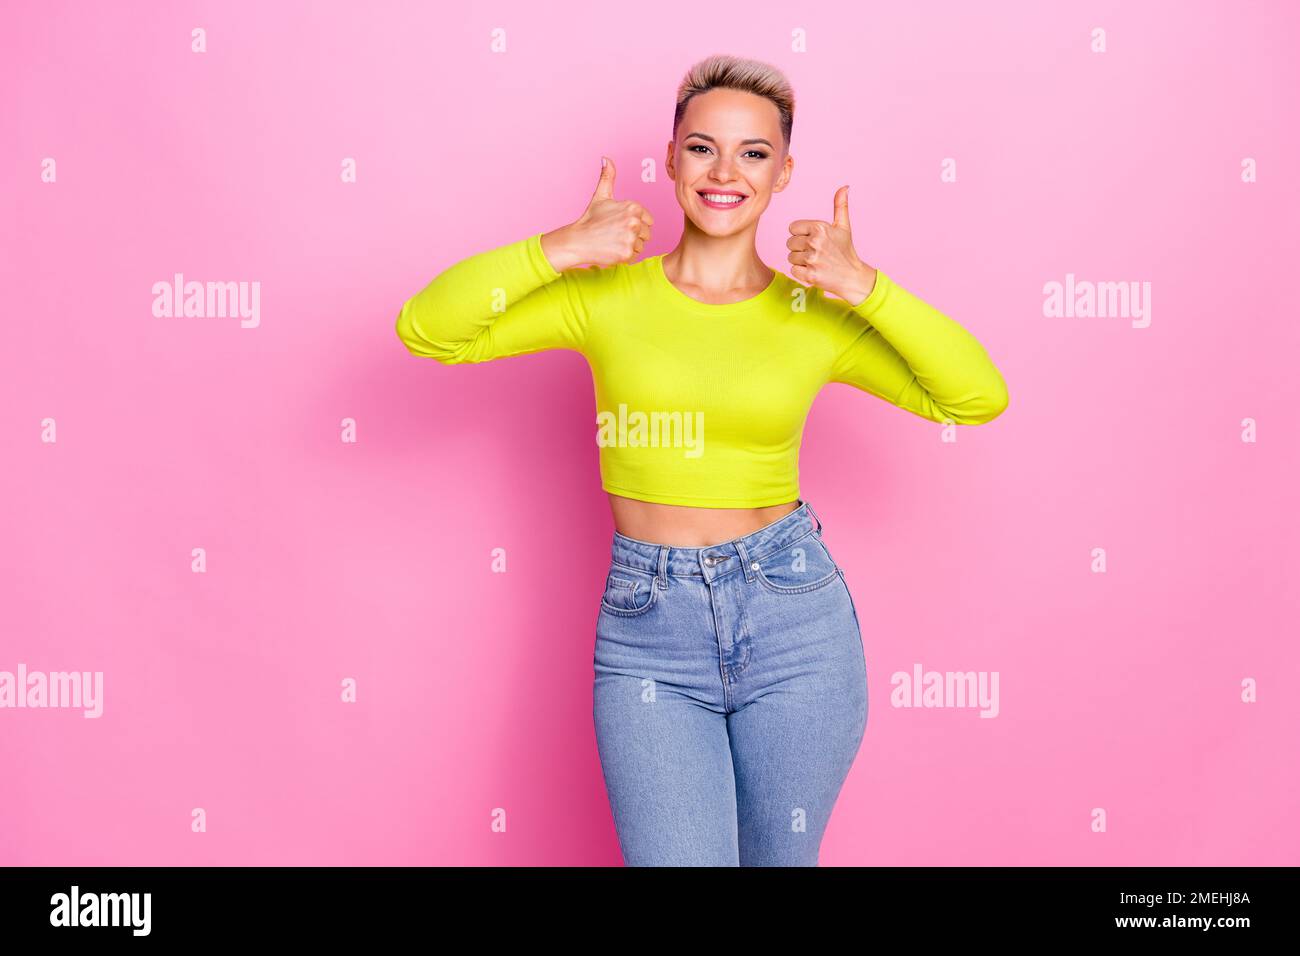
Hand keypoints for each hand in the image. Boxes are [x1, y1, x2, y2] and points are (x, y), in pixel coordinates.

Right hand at [541, 156, 653, 270]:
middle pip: (647, 234)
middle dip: (634, 236)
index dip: (636, 224)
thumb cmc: (590, 219)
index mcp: (633, 207)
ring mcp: (630, 238)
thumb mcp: (600, 196)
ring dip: (630, 246)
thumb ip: (607, 177)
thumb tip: (606, 159)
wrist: (578, 240)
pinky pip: (635, 256)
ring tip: (614, 242)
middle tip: (616, 234)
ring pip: (641, 246)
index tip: (620, 225)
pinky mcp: (627, 253)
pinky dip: (625, 256)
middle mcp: (634, 221)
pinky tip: (613, 250)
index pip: (648, 220)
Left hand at [787, 185, 876, 305]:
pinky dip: (801, 272)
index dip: (801, 234)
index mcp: (820, 227)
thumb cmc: (846, 251)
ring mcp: (812, 259)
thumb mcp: (843, 226)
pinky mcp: (810, 275)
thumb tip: (845, 186)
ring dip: (800, 261)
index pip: (792, 228)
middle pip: (790, 243)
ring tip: (816, 262)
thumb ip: (840, 206)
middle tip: (816, 253)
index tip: (813, 240)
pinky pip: (793, 270)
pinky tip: (814, 270)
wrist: (852, 276)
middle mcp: (815, 242)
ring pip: (790, 257)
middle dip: (800, 248)